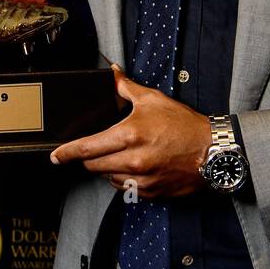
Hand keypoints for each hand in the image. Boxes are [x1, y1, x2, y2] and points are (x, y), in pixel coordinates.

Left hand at [49, 64, 211, 198]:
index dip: (66, 153)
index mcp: (129, 136)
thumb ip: (126, 88)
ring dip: (108, 167)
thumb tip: (112, 75)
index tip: (55, 157)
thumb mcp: (154, 100)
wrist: (214, 152)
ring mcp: (141, 180)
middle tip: (100, 147)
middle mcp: (132, 161)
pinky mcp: (150, 193)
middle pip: (92, 166)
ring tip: (126, 154)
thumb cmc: (185, 125)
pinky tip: (138, 165)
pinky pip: (125, 188)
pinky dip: (125, 178)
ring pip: (107, 177)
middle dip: (90, 157)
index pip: (86, 148)